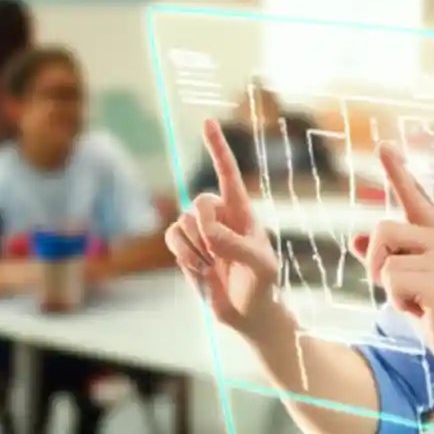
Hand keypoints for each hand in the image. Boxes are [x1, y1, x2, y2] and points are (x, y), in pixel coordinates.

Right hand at [165, 119, 282, 336]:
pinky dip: (184, 257)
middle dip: (207, 228)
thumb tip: (208, 231)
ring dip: (197, 250)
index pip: (228, 173)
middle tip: (223, 253)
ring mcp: (200, 232)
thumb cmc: (262, 284)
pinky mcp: (185, 248)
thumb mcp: (261, 265)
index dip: (217, 148)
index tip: (207, 121)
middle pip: (199, 201)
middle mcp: (219, 215)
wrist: (248, 312)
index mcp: (242, 211)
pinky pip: (172, 239)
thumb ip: (237, 245)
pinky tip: (202, 270)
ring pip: (182, 222)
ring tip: (216, 266)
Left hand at [351, 143, 433, 377]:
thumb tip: (354, 237)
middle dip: (376, 263)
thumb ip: (384, 258)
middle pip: (383, 230)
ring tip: (415, 301)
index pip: (414, 195)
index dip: (398, 170)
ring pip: (384, 259)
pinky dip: (397, 302)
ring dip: (388, 287)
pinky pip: (391, 280)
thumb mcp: (408, 282)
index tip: (384, 145)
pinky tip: (423, 311)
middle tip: (399, 289)